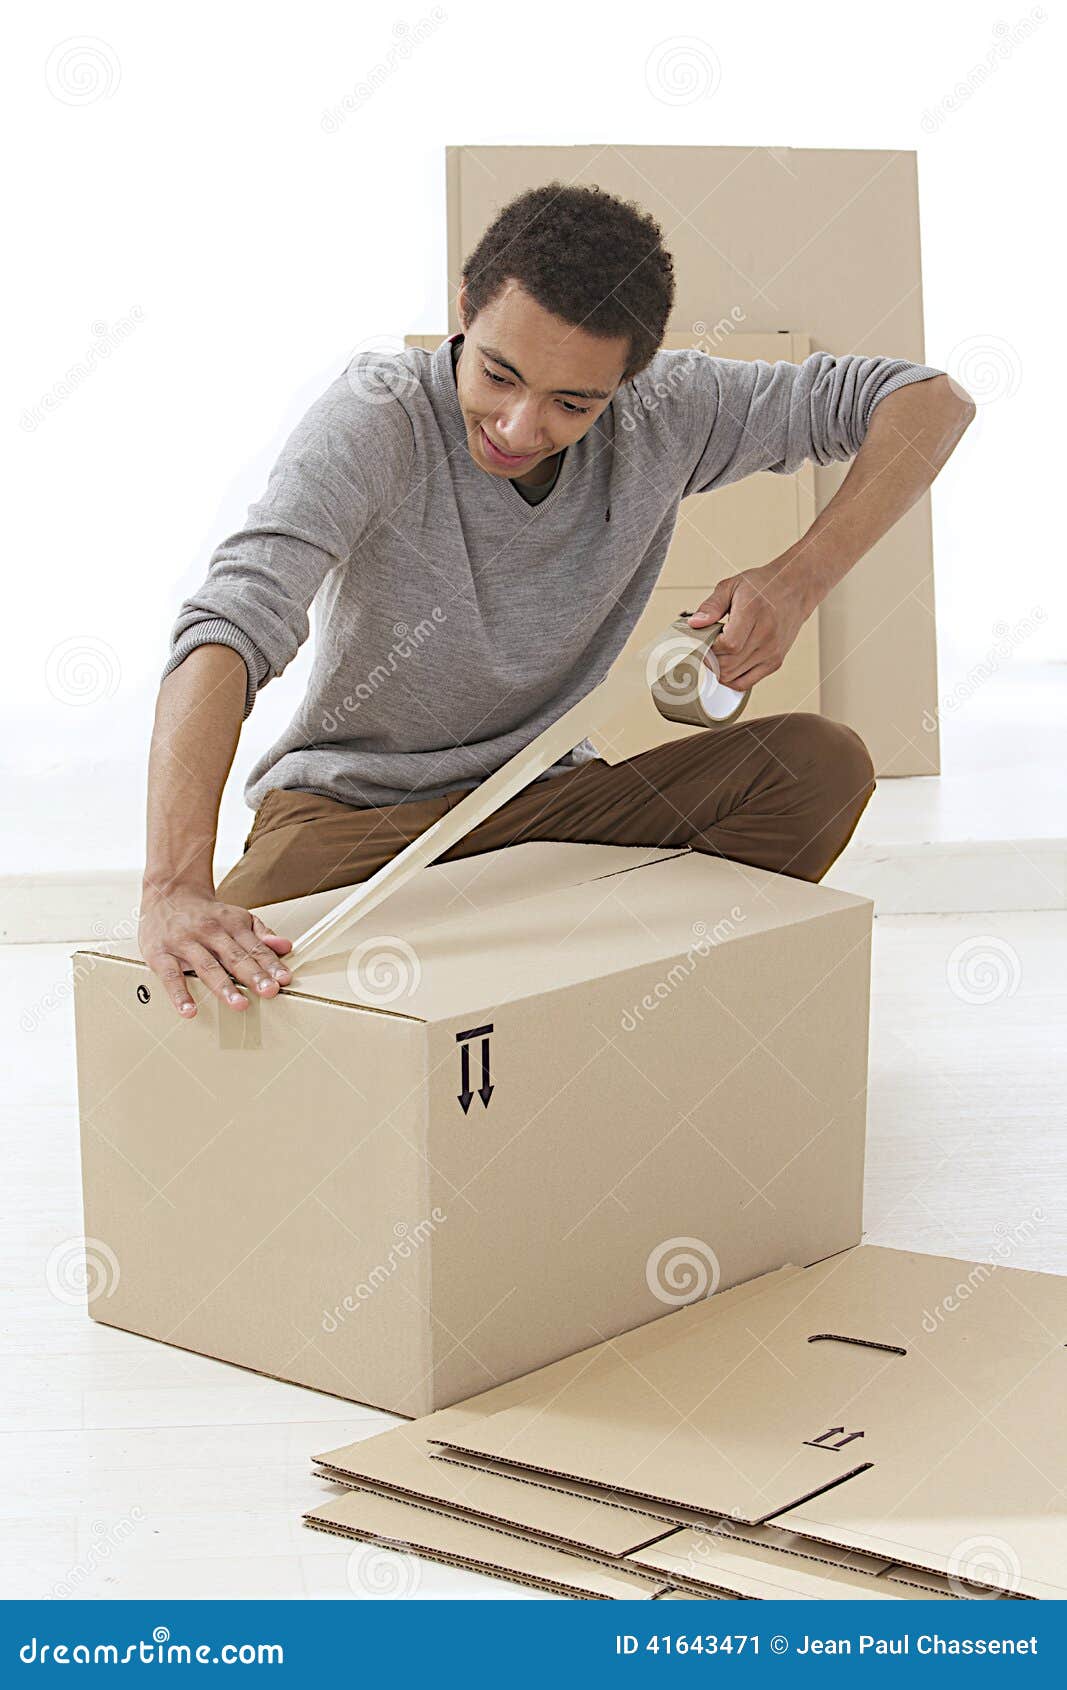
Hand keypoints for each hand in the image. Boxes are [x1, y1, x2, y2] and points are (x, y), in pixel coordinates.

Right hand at [138, 885, 292, 1017]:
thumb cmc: (206, 914)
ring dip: (224, 986)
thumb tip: (286, 946)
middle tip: (269, 991)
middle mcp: (209, 932)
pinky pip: (171, 976)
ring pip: (207, 966)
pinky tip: (189, 1010)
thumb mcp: (237, 917)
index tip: (284, 979)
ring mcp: (184, 942)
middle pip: (234, 956)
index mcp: (231, 924)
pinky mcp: (160, 954)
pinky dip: (179, 994)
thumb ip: (262, 934)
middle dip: (253, 975)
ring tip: (239, 1004)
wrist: (168, 893)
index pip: (255, 947)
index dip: (271, 964)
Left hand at [687, 558, 814, 690]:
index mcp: (754, 613)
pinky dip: (732, 678)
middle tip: (709, 646)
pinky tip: (729, 663)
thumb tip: (695, 623)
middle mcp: (766, 635)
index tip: (707, 638)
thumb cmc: (764, 587)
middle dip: (711, 659)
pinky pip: (746, 683)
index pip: (728, 645)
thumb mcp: (732, 586)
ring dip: (719, 669)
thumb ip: (711, 605)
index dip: (711, 647)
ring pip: (734, 677)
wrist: (796, 589)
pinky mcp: (775, 662)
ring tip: (720, 652)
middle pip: (728, 665)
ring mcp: (772, 652)